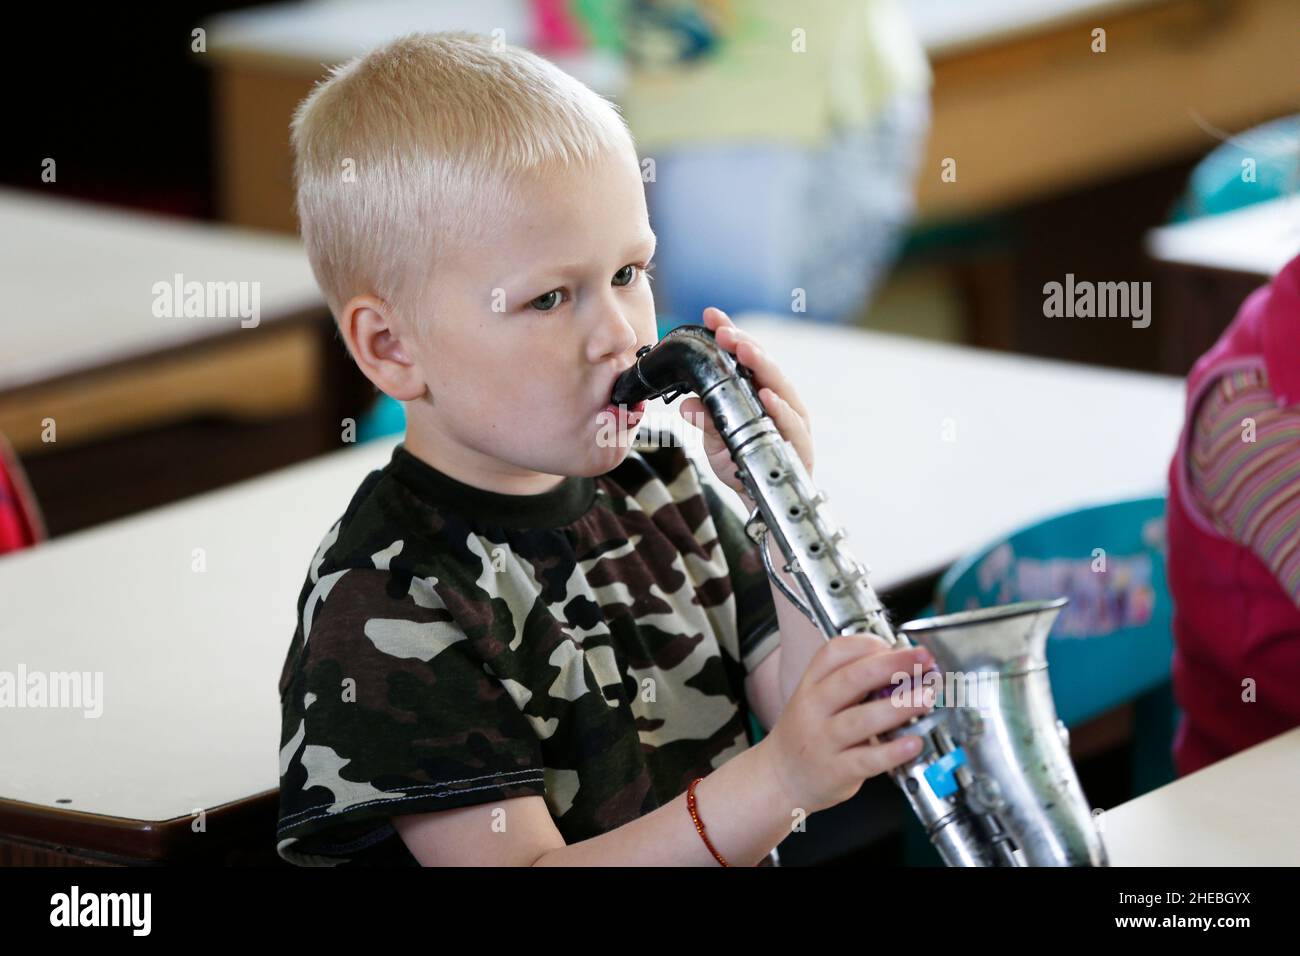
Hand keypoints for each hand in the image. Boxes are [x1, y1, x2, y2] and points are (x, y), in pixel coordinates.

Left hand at [677, 307, 814, 505]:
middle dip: (746, 345)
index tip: (711, 316)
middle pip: (766, 367)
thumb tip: (685, 404)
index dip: (731, 335)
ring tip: (745, 351)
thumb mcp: (716, 442)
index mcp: (762, 394)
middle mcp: (781, 403)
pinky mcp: (800, 448)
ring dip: (763, 368)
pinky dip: (780, 411)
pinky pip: (792, 426)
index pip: (747, 358)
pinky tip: (767, 397)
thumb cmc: (744, 465)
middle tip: (725, 331)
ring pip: (782, 389)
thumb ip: (704, 420)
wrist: (764, 506)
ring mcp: (793, 424)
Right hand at [756, 635, 934, 814]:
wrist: (780, 777)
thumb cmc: (807, 733)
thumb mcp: (817, 700)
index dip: (868, 644)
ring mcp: (823, 740)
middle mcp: (813, 708)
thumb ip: (851, 684)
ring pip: (861, 718)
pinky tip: (914, 742)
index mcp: (810, 685)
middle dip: (892, 665)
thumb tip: (902, 669)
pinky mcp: (835, 770)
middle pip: (852, 678)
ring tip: (927, 697)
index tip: (897, 645)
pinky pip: (867, 759)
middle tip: (923, 659)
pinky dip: (893, 751)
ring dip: (899, 706)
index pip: (834, 652)